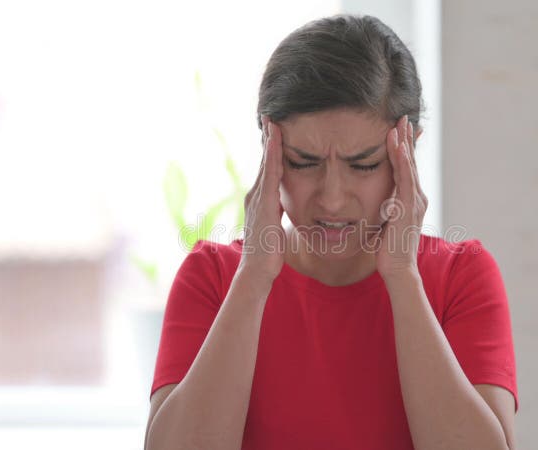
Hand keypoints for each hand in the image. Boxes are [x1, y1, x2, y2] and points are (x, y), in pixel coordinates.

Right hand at [237, 116, 285, 282]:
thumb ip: (276, 215)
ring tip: (273, 122)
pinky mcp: (264, 203)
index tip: (274, 132)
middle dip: (268, 139)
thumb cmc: (268, 255)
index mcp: (259, 200)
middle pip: (264, 161)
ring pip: (266, 164)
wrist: (257, 271)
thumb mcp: (274, 229)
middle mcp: (255, 195)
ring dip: (270, 142)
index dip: (270, 151)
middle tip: (270, 117)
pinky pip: (271, 174)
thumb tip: (282, 208)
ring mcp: (258, 198)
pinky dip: (273, 156)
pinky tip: (277, 141)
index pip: (266, 170)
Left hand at [375, 115, 427, 280]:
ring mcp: (414, 201)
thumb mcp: (386, 223)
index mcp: (410, 199)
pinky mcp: (408, 207)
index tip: (399, 129)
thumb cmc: (390, 250)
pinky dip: (402, 161)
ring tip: (400, 123)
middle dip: (407, 138)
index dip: (404, 147)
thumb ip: (385, 210)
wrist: (398, 269)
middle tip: (403, 116)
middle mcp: (416, 197)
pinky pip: (405, 179)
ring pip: (409, 166)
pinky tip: (398, 146)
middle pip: (411, 161)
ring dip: (404, 143)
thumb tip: (379, 203)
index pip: (407, 168)